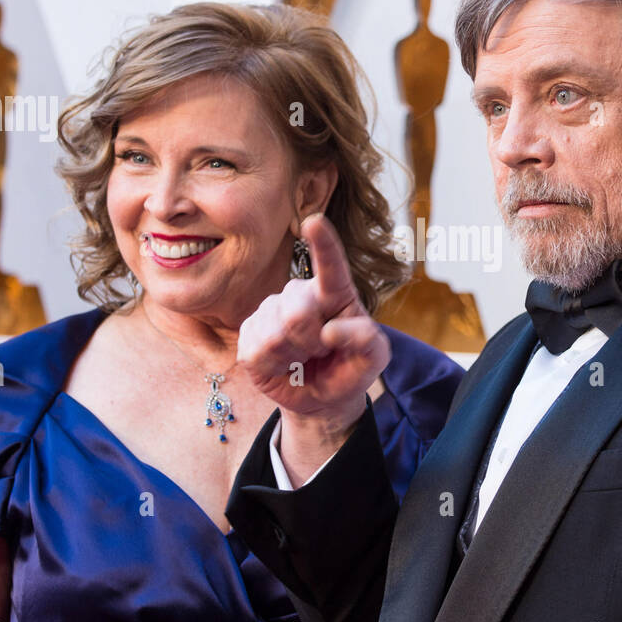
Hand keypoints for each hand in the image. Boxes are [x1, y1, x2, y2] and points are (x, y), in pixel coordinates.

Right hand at [238, 213, 389, 450]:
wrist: (322, 398)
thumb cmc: (349, 368)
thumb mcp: (373, 359)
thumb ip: (367, 341)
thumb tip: (331, 331)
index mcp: (334, 293)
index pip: (330, 267)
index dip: (322, 244)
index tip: (314, 223)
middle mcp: (299, 295)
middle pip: (297, 313)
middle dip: (312, 343)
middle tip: (322, 351)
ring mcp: (270, 312)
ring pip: (275, 336)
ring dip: (294, 357)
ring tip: (303, 358)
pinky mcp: (248, 335)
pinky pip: (257, 353)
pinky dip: (275, 368)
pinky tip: (283, 366)